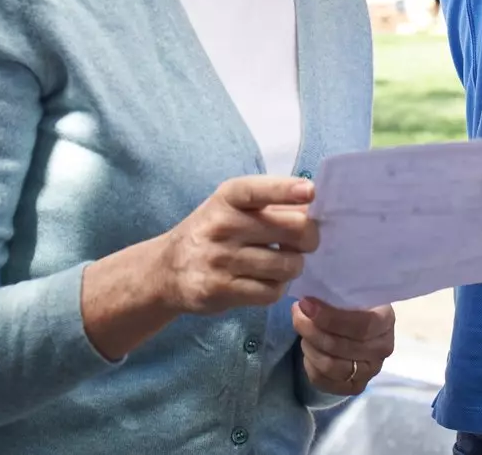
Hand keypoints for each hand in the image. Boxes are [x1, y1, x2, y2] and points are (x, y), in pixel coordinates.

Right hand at [159, 176, 318, 315]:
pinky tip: (268, 282)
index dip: (287, 189)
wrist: (167, 269)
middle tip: (305, 242)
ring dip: (293, 266)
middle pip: (292, 229)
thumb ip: (270, 204)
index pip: (259, 189)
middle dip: (309, 238)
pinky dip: (278, 288)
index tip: (310, 192)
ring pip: (287, 265)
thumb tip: (314, 207)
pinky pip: (271, 292)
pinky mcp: (220, 290)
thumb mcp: (231, 207)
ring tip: (282, 263)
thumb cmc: (212, 231)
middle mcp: (223, 225)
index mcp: (227, 197)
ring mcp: (221, 259)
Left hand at [292, 297, 395, 395]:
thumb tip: (309, 295)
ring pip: (331, 365)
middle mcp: (382, 349)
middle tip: (297, 313)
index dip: (331, 318)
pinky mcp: (354, 387)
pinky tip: (308, 348)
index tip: (306, 304)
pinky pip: (324, 381)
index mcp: (386, 320)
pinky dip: (310, 364)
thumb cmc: (352, 306)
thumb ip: (337, 293)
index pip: (362, 325)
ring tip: (302, 331)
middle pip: (342, 346)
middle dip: (312, 330)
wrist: (356, 328)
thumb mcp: (350, 293)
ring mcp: (370, 371)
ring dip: (310, 346)